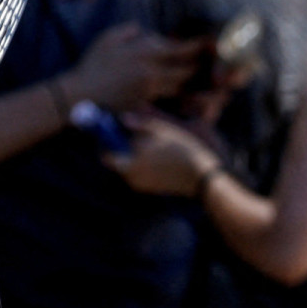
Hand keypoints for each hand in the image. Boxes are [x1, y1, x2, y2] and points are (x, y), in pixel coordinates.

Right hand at [63, 22, 203, 110]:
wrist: (80, 94)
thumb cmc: (92, 64)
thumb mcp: (109, 38)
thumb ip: (132, 31)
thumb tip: (148, 33)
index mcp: (144, 51)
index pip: (180, 48)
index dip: (198, 46)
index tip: (210, 43)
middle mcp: (151, 71)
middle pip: (186, 69)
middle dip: (200, 65)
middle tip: (213, 61)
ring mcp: (150, 89)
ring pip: (180, 84)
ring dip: (192, 80)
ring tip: (204, 76)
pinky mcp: (147, 103)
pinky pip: (169, 96)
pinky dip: (179, 93)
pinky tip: (185, 90)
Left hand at [106, 112, 223, 196]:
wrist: (199, 175)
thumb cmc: (180, 149)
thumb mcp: (160, 131)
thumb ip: (138, 125)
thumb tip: (123, 119)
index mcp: (130, 164)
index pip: (107, 156)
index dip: (108, 143)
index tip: (112, 133)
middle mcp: (132, 178)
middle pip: (120, 160)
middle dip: (124, 148)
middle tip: (136, 137)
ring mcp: (141, 185)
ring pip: (131, 166)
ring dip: (136, 156)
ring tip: (155, 146)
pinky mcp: (151, 188)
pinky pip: (141, 173)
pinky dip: (145, 164)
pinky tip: (162, 157)